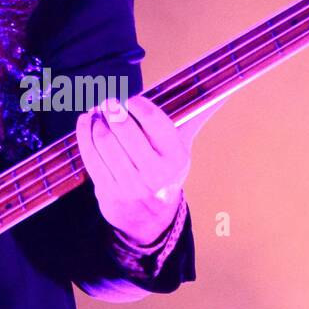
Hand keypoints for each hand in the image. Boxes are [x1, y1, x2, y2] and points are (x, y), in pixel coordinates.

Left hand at [75, 93, 218, 245]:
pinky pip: (91, 158)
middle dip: (113, 112)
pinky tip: (86, 123)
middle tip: (108, 102)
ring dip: (96, 123)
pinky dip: (84, 135)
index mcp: (176, 158)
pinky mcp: (108, 192)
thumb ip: (196, 117)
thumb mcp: (182, 147)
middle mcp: (155, 174)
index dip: (139, 106)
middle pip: (126, 132)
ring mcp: (130, 186)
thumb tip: (224, 89)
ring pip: (106, 144)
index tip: (131, 100)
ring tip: (96, 113)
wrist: (151, 219)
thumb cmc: (165, 170)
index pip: (156, 122)